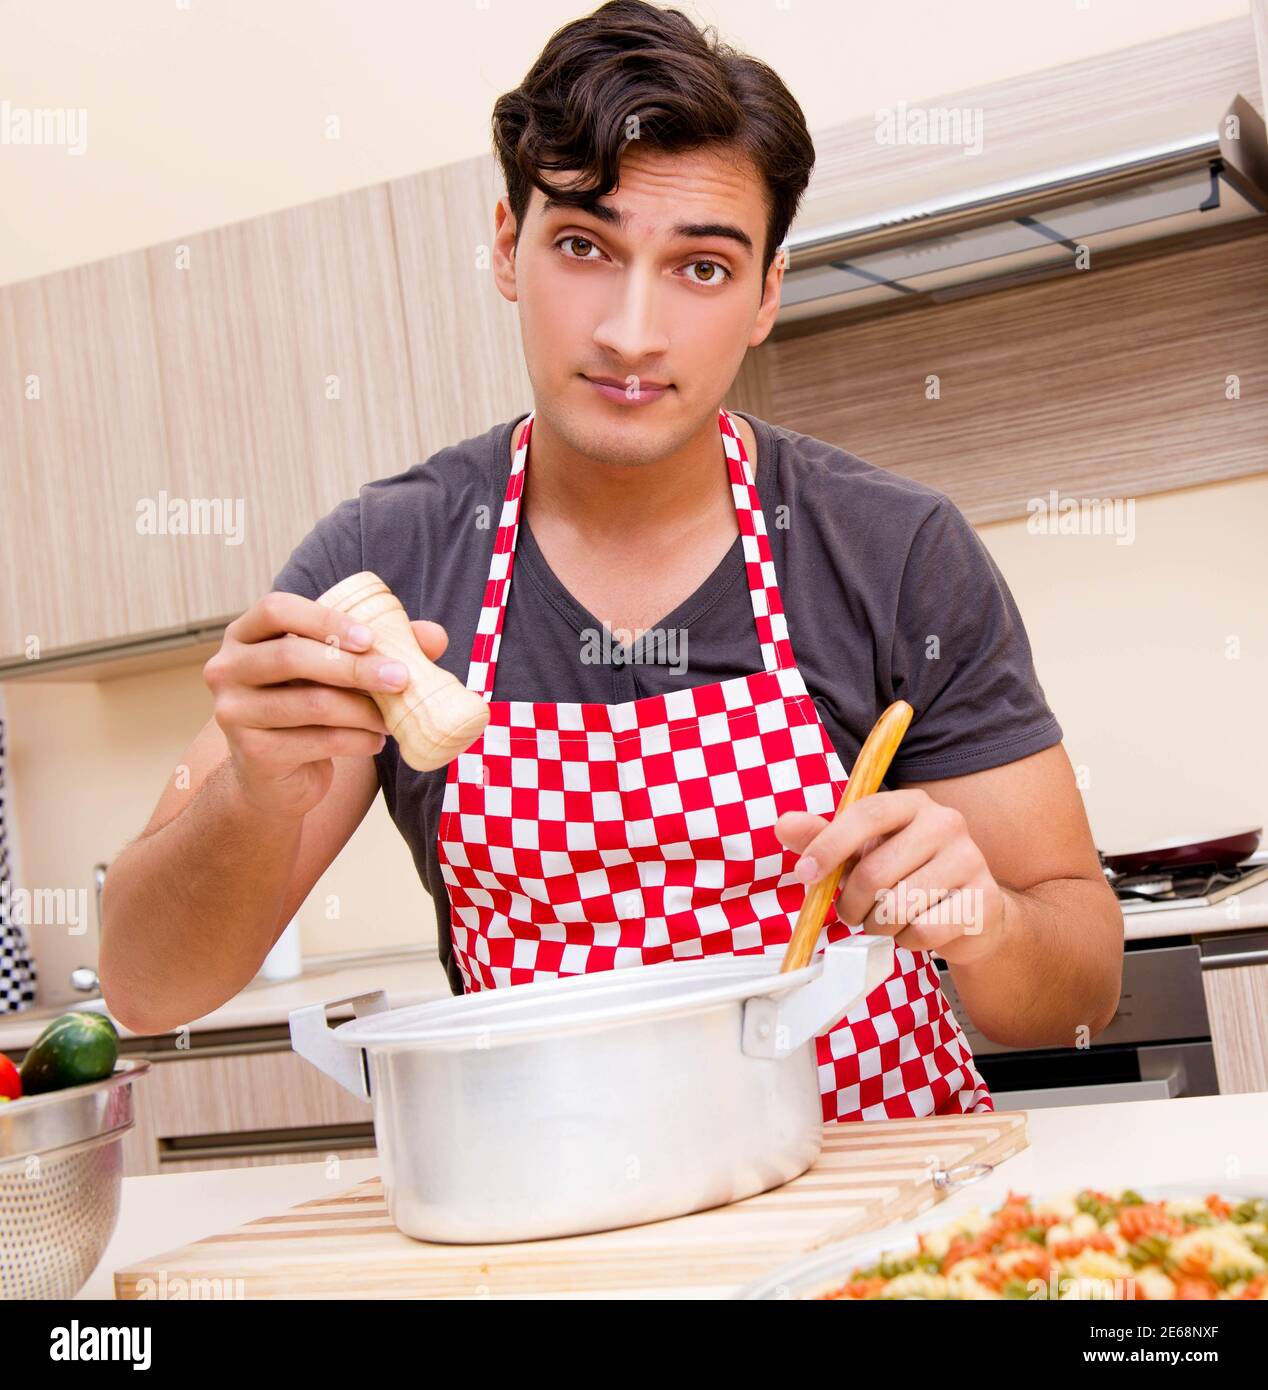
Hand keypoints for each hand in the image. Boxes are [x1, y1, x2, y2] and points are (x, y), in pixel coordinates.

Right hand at [204, 591, 448, 819]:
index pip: (276, 609)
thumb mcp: (339, 671)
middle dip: (354, 667)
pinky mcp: (252, 753)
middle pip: (291, 656)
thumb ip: (383, 647)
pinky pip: (316, 741)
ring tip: (392, 718)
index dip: (324, 620)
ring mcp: (232, 712)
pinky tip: (376, 741)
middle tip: (402, 678)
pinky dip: (356, 740)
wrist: (275, 776)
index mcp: (246, 634)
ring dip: (363, 709)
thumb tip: (435, 635)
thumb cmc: (311, 706)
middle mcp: (226, 668)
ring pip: (310, 703)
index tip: (370, 638)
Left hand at [774, 789, 1003, 964]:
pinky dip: (906, 941)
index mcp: (912, 804)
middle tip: (851, 913)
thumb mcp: (863, 851)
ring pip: (898, 906)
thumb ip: (823, 838)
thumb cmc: (906, 874)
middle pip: (876, 871)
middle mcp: (945, 823)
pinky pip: (923, 931)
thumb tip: (783, 824)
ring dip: (878, 925)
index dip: (829, 845)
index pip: (866, 813)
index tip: (804, 873)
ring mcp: (970, 860)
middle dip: (851, 904)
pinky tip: (913, 930)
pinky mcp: (983, 900)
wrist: (970, 909)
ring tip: (884, 920)